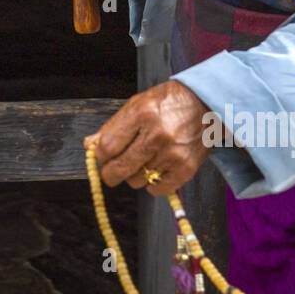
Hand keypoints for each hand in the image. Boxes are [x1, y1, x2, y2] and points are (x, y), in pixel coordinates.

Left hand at [85, 80, 212, 195]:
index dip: (99, 157)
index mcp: (141, 114)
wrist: (205, 104)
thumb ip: (112, 127)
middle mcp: (157, 134)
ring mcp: (173, 153)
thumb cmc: (167, 103)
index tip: (101, 158)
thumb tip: (89, 146)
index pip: (108, 147)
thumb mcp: (136, 105)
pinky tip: (155, 173)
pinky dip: (153, 186)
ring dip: (135, 175)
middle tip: (111, 172)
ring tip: (143, 162)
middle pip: (120, 167)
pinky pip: (159, 189)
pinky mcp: (187, 167)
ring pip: (137, 180)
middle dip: (110, 174)